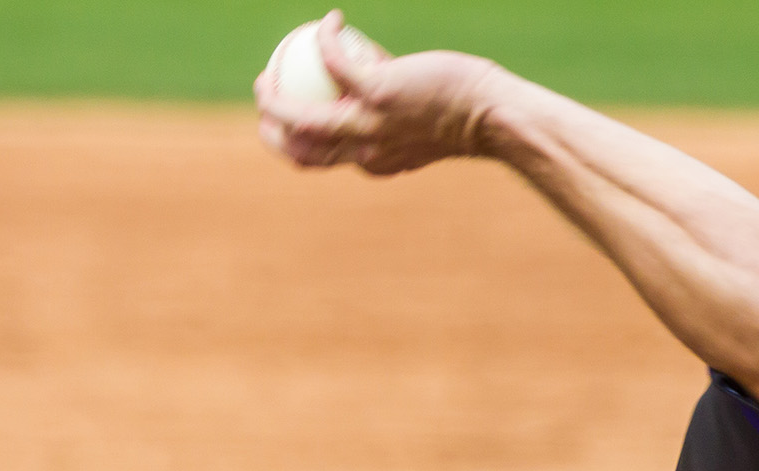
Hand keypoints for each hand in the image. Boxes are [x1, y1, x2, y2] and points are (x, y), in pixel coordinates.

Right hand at [255, 10, 504, 174]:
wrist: (491, 115)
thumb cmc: (462, 120)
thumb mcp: (419, 135)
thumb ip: (391, 130)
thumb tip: (371, 105)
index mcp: (372, 163)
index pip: (316, 161)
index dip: (289, 143)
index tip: (283, 121)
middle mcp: (365, 151)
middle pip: (296, 148)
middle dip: (268, 127)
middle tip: (267, 91)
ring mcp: (368, 124)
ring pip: (298, 115)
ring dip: (274, 91)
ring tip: (274, 62)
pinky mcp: (378, 91)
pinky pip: (333, 59)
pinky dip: (325, 36)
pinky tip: (332, 20)